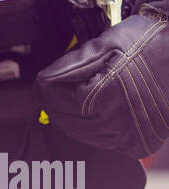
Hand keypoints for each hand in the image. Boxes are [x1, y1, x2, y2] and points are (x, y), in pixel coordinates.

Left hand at [36, 12, 168, 157]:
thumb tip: (45, 79)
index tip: (42, 81)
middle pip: (67, 121)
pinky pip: (105, 144)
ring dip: (70, 120)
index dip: (45, 89)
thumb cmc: (146, 43)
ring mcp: (131, 138)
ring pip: (83, 135)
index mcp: (106, 96)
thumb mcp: (105, 44)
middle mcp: (119, 123)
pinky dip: (93, 131)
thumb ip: (72, 64)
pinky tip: (92, 114)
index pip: (58, 100)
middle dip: (54, 105)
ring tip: (68, 101)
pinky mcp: (140, 144)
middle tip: (49, 92)